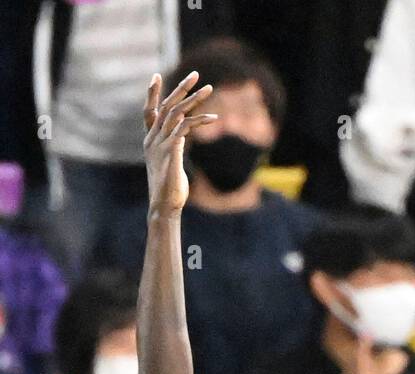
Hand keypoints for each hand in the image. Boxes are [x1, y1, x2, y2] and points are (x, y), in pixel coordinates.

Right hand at [143, 71, 217, 214]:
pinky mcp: (171, 150)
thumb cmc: (170, 189)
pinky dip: (200, 120)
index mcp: (150, 141)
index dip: (152, 94)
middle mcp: (152, 139)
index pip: (148, 112)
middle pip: (165, 106)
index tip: (155, 75)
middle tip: (195, 74)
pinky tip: (214, 118)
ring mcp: (160, 144)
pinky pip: (185, 127)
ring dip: (195, 99)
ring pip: (176, 112)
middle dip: (181, 88)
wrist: (164, 207)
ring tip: (210, 89)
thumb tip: (181, 138)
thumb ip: (173, 147)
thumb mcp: (170, 163)